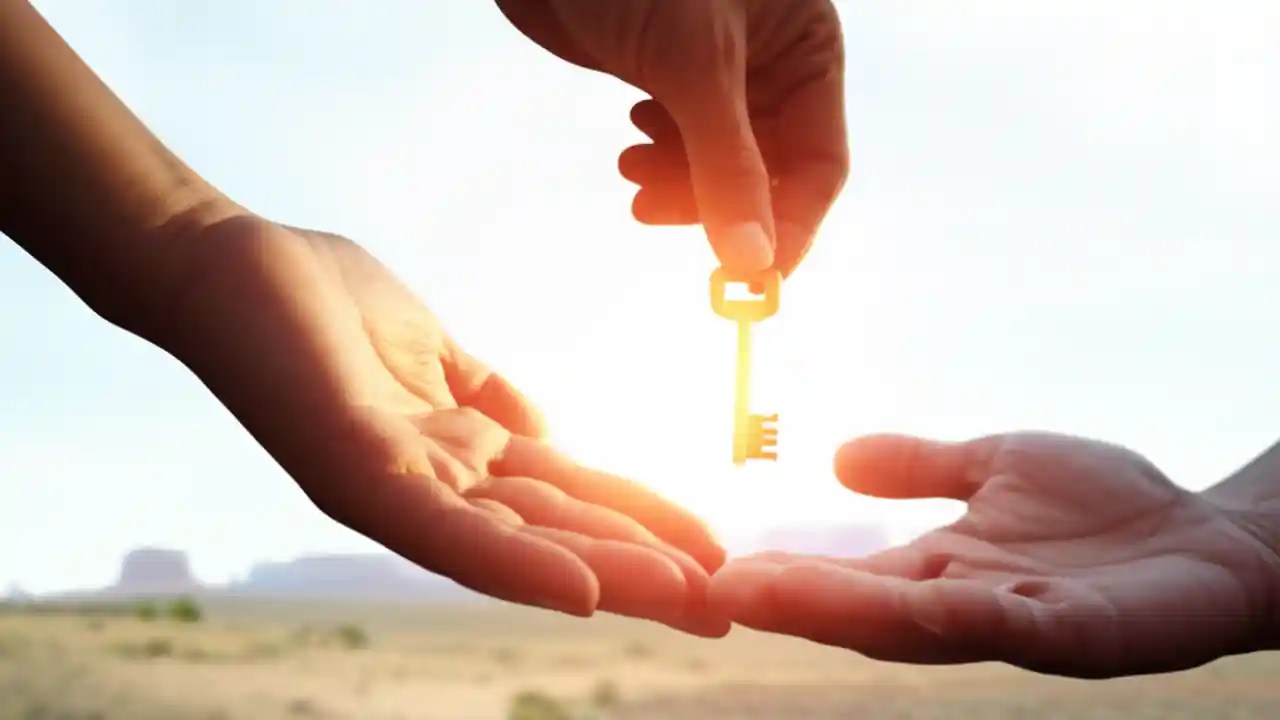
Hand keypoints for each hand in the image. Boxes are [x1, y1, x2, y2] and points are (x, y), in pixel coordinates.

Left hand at [154, 213, 727, 635]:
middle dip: (647, 565)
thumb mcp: (435, 349)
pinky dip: (517, 565)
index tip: (717, 546)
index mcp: (461, 453)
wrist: (223, 262)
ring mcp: (402, 484)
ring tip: (687, 601)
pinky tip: (584, 591)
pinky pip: (447, 531)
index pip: (573, 493)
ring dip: (609, 574)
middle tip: (728, 606)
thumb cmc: (321, 300)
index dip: (645, 519)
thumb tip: (556, 436)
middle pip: (561, 530)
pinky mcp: (361, 473)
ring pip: (523, 540)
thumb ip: (493, 396)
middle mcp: (440, 483)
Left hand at [496, 0, 848, 277]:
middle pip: (767, 174)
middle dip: (716, 202)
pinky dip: (659, 161)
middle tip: (654, 212)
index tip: (749, 280)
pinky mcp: (670, 74)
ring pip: (720, 164)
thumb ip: (724, 164)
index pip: (819, 166)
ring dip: (679, 184)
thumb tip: (750, 261)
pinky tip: (631, 146)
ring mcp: (720, 73)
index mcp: (807, 51)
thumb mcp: (693, 64)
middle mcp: (774, 66)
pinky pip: (682, 144)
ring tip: (632, 167)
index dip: (789, 228)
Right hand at [710, 432, 1279, 675]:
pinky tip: (911, 600)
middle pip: (863, 611)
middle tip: (709, 591)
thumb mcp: (997, 466)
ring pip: (912, 625)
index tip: (713, 564)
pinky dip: (951, 615)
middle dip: (788, 603)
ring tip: (764, 596)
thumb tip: (837, 458)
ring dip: (837, 614)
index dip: (787, 575)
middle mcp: (966, 606)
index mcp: (944, 569)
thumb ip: (923, 465)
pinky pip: (1003, 625)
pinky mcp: (1076, 633)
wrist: (1217, 536)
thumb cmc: (1112, 508)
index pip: (850, 579)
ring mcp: (1018, 624)